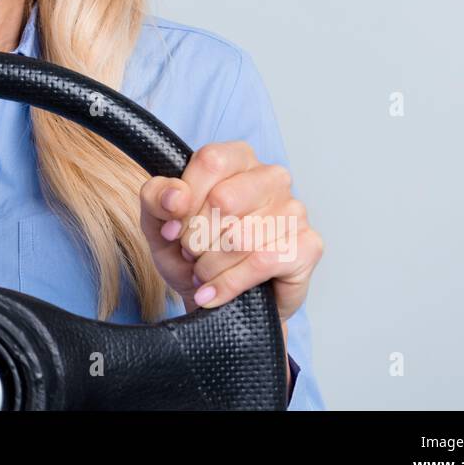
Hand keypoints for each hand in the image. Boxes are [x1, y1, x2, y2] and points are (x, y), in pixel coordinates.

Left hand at [138, 140, 322, 323]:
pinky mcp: (308, 245)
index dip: (185, 200)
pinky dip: (229, 283)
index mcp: (238, 158)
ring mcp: (294, 210)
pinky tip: (214, 293)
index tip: (172, 228)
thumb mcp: (159, 223)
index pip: (210, 162)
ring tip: (202, 273)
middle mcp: (271, 177)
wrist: (217, 306)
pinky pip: (261, 262)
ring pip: (240, 236)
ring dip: (209, 265)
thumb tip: (175, 196)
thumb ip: (156, 198)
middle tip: (191, 254)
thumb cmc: (191, 256)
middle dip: (196, 236)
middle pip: (223, 199)